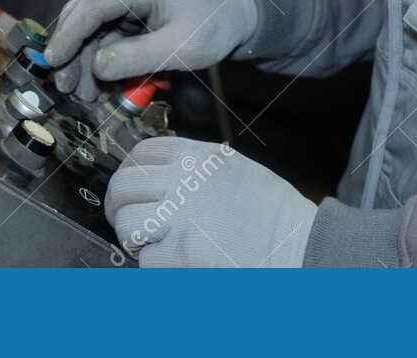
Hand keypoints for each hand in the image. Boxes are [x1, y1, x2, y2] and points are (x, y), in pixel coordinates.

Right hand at [44, 0, 257, 100]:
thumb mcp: (181, 47)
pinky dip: (99, 59)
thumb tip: (97, 67)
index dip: (69, 35)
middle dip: (72, 53)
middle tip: (67, 89)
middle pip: (84, 15)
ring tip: (86, 95)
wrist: (234, 14)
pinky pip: (104, 34)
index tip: (54, 63)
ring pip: (90, 28)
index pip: (92, 6)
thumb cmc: (213, 26)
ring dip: (84, 61)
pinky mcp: (127, 10)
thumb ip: (139, 57)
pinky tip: (99, 85)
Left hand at [105, 136, 316, 266]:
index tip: (131, 187)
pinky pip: (145, 258)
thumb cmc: (274, 213)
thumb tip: (160, 177)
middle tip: (126, 220)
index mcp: (200, 156)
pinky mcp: (180, 251)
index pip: (142, 152)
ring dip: (132, 236)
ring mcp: (180, 214)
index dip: (129, 172)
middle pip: (124, 185)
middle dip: (120, 205)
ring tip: (149, 244)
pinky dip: (153, 265)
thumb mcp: (234, 169)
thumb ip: (195, 168)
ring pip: (126, 221)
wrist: (296, 245)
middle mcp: (185, 179)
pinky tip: (171, 262)